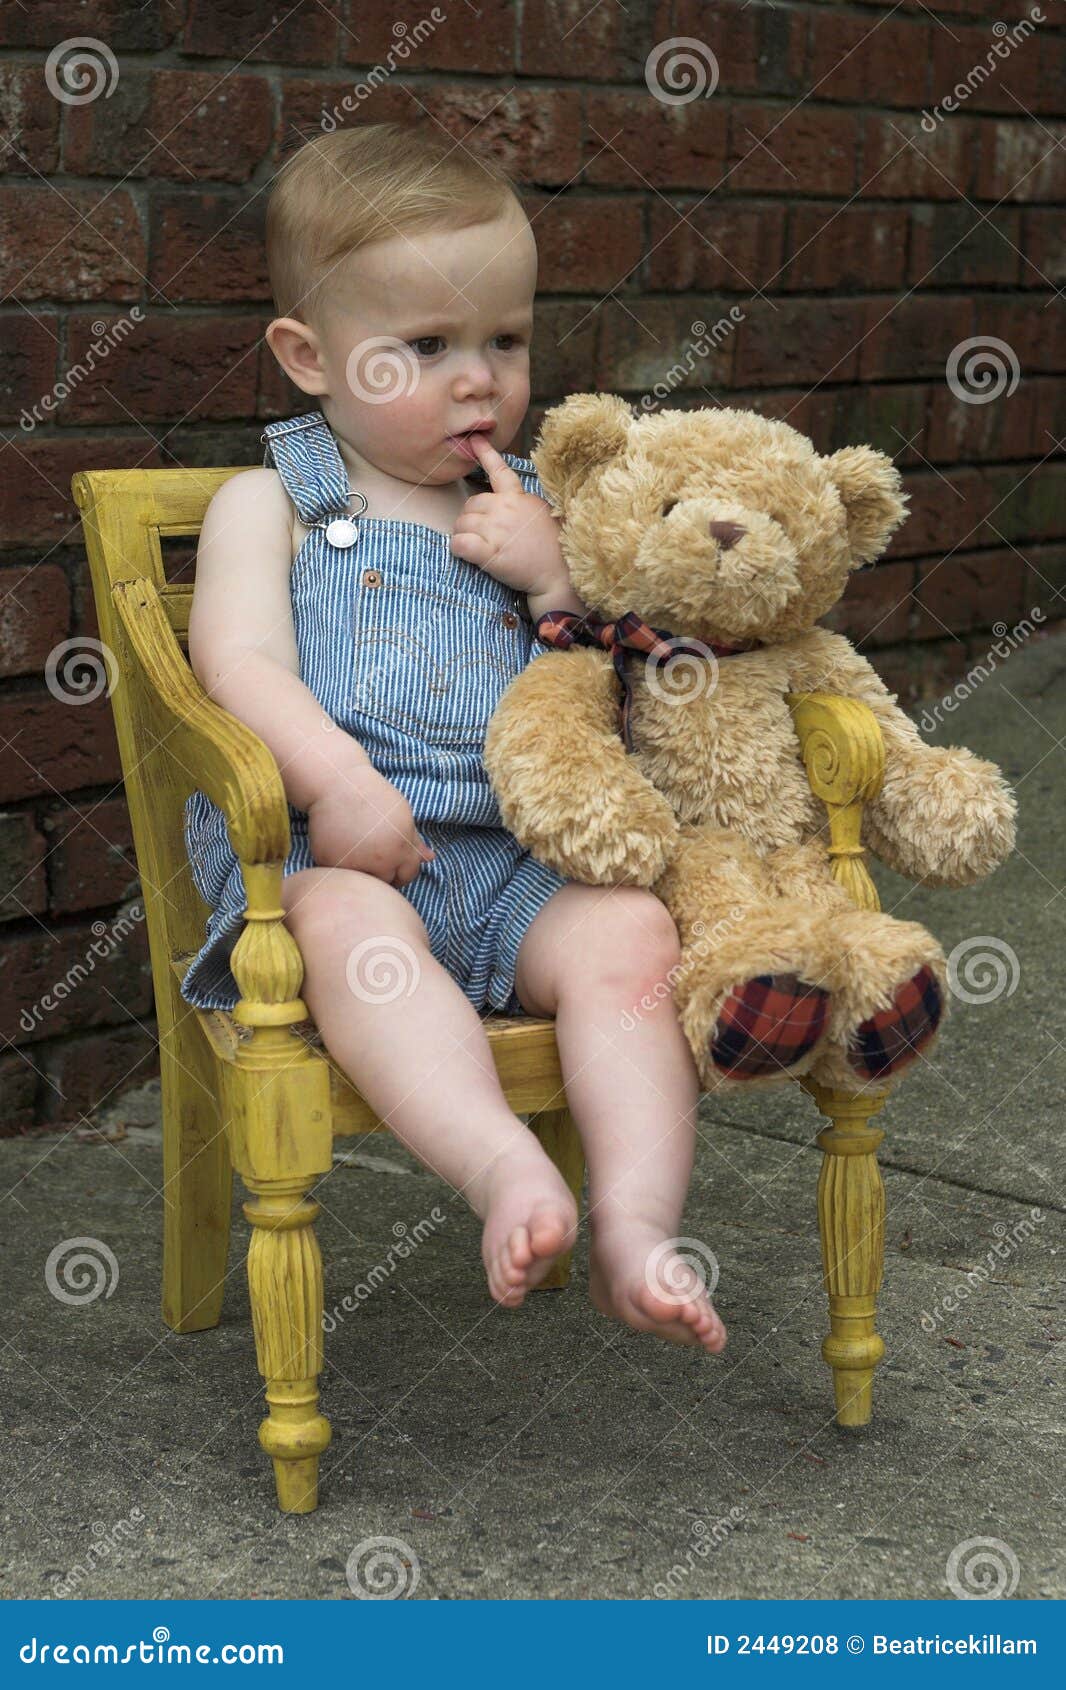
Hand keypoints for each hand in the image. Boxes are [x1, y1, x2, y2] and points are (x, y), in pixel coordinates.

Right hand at [306, 765, 434, 888]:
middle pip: (387, 881)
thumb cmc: (373, 796)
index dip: (403, 870)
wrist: (338, 784)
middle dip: (384, 873)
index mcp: (401, 848)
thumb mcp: (401, 815)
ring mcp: (355, 863)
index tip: (395, 865)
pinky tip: (342, 850)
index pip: (409, 874)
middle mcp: (380, 859)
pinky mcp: (331, 863)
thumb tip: (430, 859)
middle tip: (374, 858)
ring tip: (359, 854)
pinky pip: (340, 875)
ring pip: (364, 881)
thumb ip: (414, 841)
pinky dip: (342, 867)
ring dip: (364, 873)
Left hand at [450, 434, 566, 596]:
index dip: (486, 453)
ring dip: (464, 535)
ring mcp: (497, 530)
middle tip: (481, 536)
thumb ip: (521, 506)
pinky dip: (458, 548)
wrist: (561, 575)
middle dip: (470, 519)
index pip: (500, 470)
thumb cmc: (555, 549)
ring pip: (461, 524)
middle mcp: (506, 509)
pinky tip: (467, 554)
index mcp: (519, 498)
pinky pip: (460, 544)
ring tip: (479, 548)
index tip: (475, 440)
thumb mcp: (541, 515)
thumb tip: (504, 506)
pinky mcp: (490, 552)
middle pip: (470, 504)